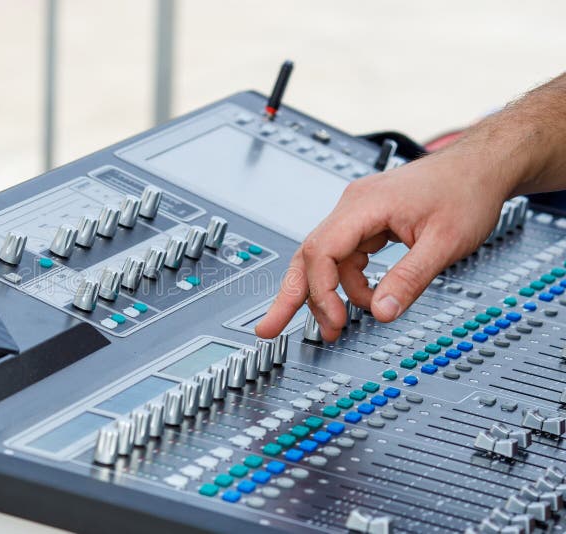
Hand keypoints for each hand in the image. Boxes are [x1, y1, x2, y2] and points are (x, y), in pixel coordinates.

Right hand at [255, 149, 513, 340]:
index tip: (335, 320)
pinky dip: (348, 283)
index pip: (322, 250)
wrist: (482, 165)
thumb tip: (380, 313)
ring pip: (324, 260)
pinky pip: (344, 257)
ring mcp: (357, 214)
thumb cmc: (466, 191)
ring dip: (327, 295)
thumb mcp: (444, 243)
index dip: (322, 290)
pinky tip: (363, 299)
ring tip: (336, 327)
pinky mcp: (367, 223)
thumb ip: (409, 280)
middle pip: (307, 255)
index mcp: (363, 205)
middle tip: (268, 329)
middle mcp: (351, 207)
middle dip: (290, 295)